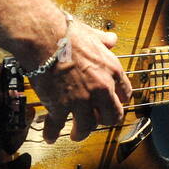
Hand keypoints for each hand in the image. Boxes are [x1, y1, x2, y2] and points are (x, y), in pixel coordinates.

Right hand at [22, 20, 133, 143]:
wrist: (44, 36)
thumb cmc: (66, 32)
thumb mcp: (91, 33)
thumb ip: (103, 40)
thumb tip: (111, 39)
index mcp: (111, 70)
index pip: (125, 93)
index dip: (118, 101)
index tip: (113, 104)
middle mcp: (100, 88)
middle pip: (112, 115)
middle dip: (104, 120)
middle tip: (97, 121)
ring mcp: (81, 100)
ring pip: (88, 126)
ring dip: (81, 132)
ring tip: (76, 134)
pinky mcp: (60, 106)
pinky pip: (57, 125)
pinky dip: (53, 133)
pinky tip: (50, 137)